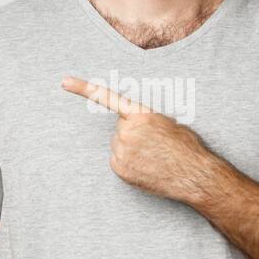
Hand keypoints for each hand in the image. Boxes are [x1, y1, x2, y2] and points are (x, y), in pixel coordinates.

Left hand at [60, 76, 218, 203]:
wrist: (194, 175)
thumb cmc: (186, 147)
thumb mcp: (168, 122)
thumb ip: (146, 120)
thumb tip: (137, 129)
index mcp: (141, 114)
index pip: (108, 97)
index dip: (84, 88)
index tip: (64, 82)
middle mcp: (127, 131)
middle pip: (121, 128)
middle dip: (134, 133)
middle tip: (155, 143)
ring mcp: (121, 151)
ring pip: (119, 145)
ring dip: (132, 149)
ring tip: (154, 156)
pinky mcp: (120, 169)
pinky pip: (118, 161)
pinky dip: (129, 164)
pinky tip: (147, 167)